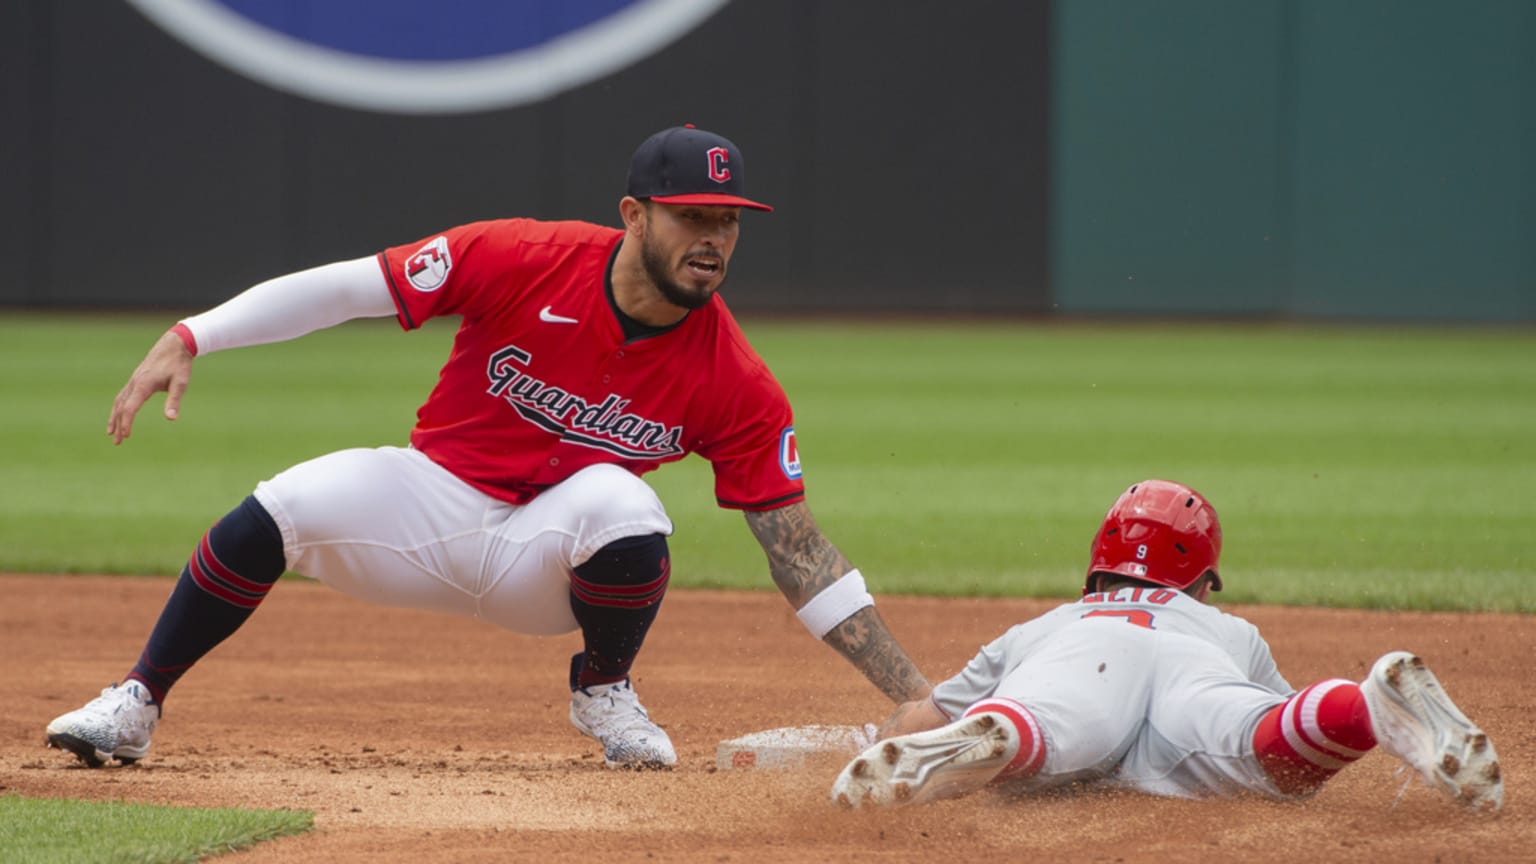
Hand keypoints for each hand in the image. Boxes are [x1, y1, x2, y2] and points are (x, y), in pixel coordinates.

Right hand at [108, 329, 193, 444]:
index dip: (127, 423)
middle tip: (117, 442)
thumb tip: (170, 418)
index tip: (126, 436)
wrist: (174, 345)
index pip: (130, 408)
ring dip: (115, 417)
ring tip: (111, 433)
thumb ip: (174, 401)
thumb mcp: (181, 383)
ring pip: (119, 401)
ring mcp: (133, 380)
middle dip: (118, 425)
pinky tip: (119, 414)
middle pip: (121, 407)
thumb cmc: (179, 365)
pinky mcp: (136, 379)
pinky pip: (122, 396)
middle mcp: (134, 383)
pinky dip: (118, 407)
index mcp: (143, 385)